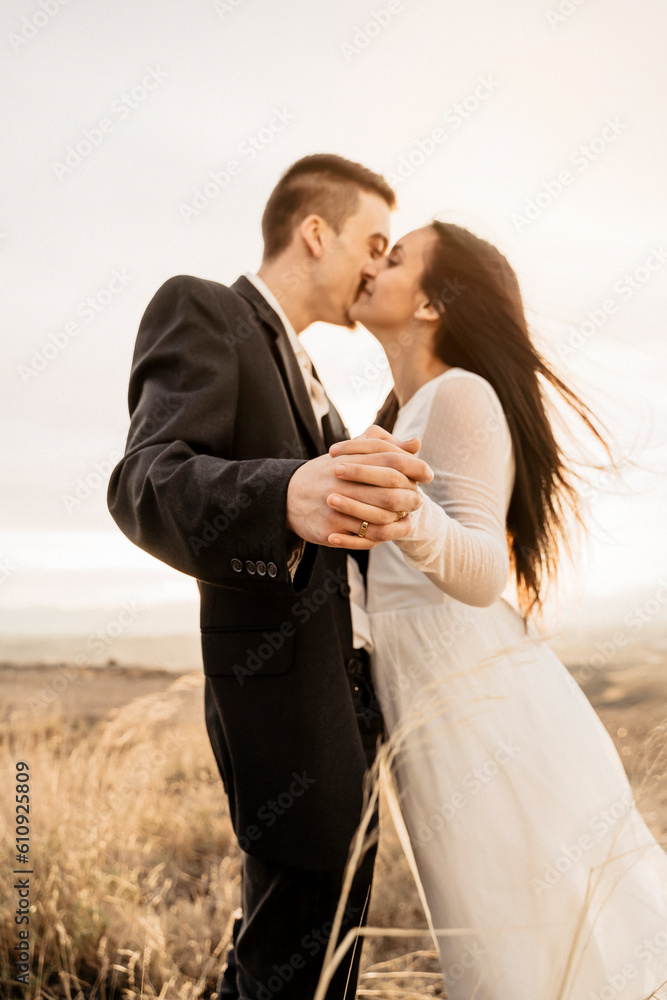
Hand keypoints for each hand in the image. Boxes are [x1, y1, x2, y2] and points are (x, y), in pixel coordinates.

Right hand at [286, 429, 432, 549]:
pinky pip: (364, 537)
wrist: (288, 495)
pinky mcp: (330, 529)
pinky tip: (390, 531)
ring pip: (380, 518)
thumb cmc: (328, 472)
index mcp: (350, 459)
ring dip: (398, 520)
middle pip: (390, 492)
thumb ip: (384, 445)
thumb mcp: (351, 452)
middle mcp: (343, 482)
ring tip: (407, 518)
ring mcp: (336, 506)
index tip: (428, 475)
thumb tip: (416, 444)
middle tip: (419, 501)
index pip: (391, 460)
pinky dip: (382, 536)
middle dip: (410, 498)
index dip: (415, 467)